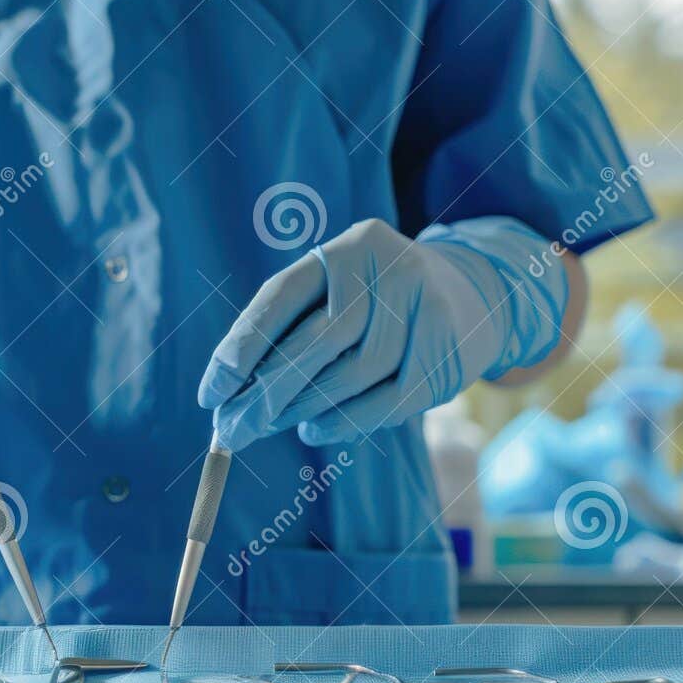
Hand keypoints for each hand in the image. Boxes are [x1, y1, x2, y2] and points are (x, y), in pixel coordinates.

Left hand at [200, 217, 564, 450]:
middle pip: (317, 339)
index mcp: (342, 251)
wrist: (472, 296)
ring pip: (355, 370)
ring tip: (274, 426)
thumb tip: (230, 403)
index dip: (241, 348)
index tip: (211, 394)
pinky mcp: (448, 341)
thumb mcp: (334, 301)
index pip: (280, 298)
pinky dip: (348, 421)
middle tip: (232, 432)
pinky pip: (392, 396)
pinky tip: (315, 430)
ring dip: (307, 406)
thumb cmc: (378, 308)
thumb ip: (289, 339)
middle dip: (267, 392)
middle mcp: (383, 265)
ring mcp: (421, 300)